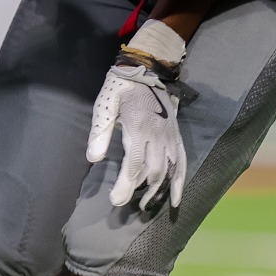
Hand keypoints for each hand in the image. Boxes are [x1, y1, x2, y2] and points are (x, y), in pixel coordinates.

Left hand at [86, 22, 188, 211]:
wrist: (148, 68)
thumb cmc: (122, 87)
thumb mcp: (106, 104)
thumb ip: (100, 131)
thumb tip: (93, 158)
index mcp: (139, 127)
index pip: (135, 164)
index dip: (126, 186)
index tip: (115, 201)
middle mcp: (158, 135)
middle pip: (152, 171)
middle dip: (139, 192)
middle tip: (125, 206)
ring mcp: (170, 137)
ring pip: (168, 170)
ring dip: (158, 192)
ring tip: (145, 206)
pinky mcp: (176, 137)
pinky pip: (181, 163)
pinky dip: (179, 183)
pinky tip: (174, 200)